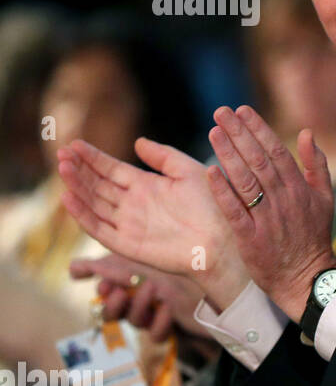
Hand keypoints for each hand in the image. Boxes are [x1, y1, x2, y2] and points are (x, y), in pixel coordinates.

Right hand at [57, 137, 247, 306]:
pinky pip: (99, 229)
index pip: (111, 169)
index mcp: (146, 186)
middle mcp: (134, 205)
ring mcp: (129, 224)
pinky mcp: (128, 244)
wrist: (224, 240)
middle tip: (61, 152)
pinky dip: (83, 215)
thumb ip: (163, 156)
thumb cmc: (215, 205)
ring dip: (77, 187)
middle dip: (79, 169)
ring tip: (63, 167)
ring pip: (94, 203)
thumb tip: (138, 141)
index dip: (92, 157)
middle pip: (98, 185)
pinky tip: (69, 197)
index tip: (74, 143)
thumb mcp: (189, 171)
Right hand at [69, 254, 209, 339]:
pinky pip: (158, 335)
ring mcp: (155, 315)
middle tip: (120, 291)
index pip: (104, 298)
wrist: (214, 270)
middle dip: (113, 304)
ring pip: (135, 322)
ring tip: (152, 288)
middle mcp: (138, 303)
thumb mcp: (135, 257)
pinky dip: (160, 322)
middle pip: (112, 315)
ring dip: (139, 306)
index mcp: (127, 286)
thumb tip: (71, 269)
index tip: (106, 284)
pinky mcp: (173, 326)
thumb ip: (102, 263)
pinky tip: (167, 308)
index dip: (103, 294)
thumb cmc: (171, 263)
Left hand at [205, 105, 335, 319]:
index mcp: (300, 188)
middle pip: (258, 160)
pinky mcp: (252, 239)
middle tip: (220, 112)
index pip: (277, 151)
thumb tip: (306, 133)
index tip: (242, 110)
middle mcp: (284, 200)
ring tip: (213, 132)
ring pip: (246, 181)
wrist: (306, 277)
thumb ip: (316, 165)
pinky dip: (223, 192)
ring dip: (228, 154)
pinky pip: (235, 211)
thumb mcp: (324, 198)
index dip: (258, 129)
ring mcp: (268, 219)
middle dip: (239, 134)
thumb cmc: (313, 236)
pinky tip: (210, 172)